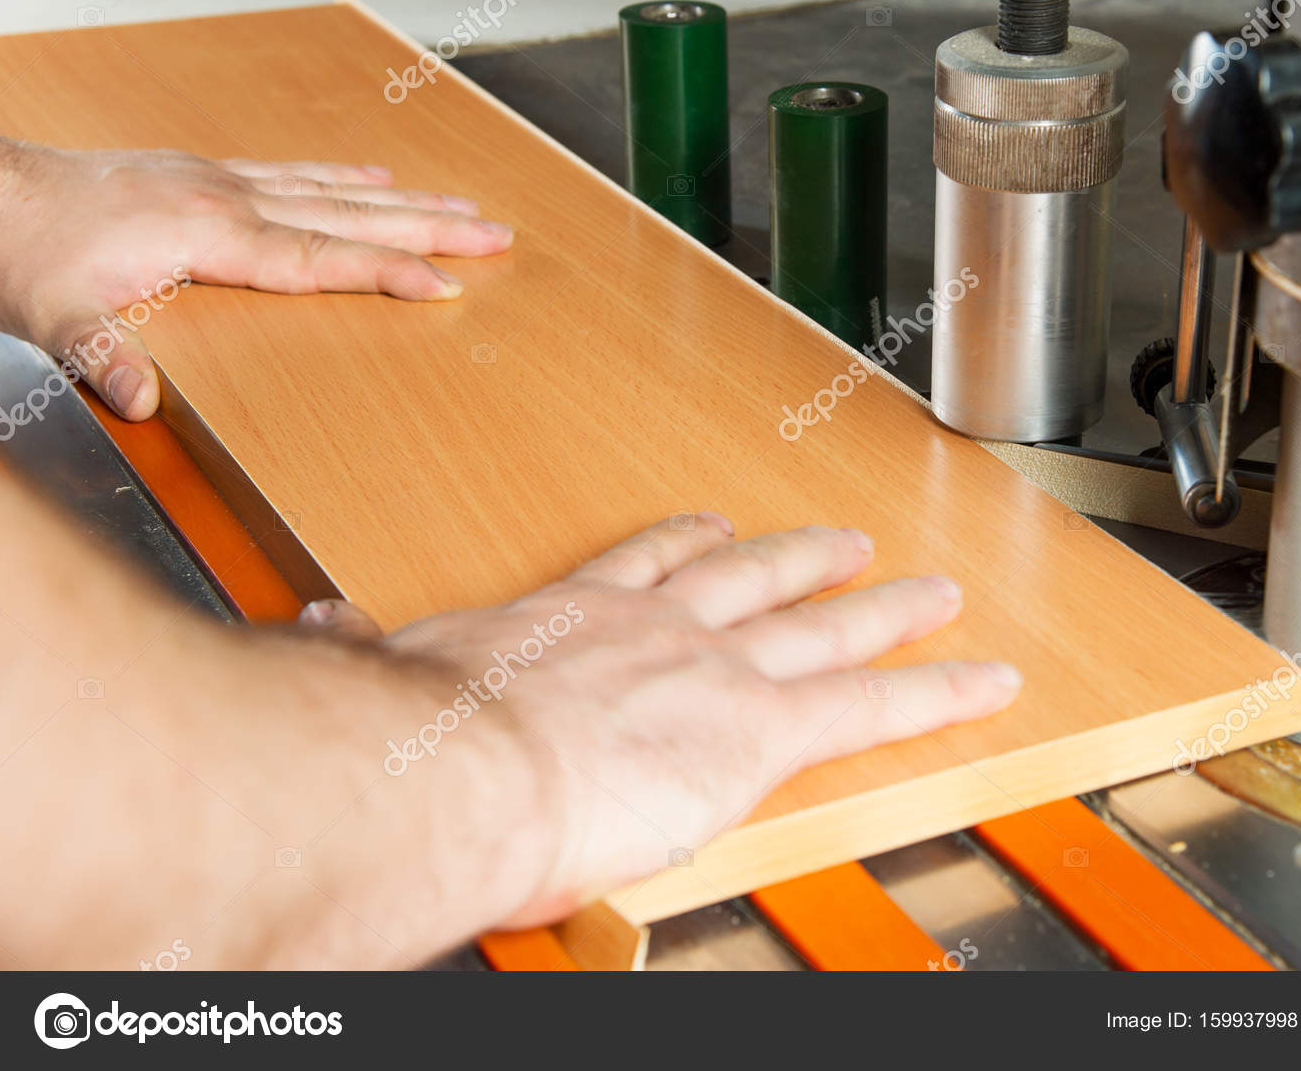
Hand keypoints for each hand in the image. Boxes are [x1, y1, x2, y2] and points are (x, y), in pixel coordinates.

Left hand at [0, 138, 511, 419]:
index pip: (321, 259)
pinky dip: (345, 178)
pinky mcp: (206, 176)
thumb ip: (101, 357)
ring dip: (407, 201)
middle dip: (431, 228)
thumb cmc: (23, 252)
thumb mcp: (53, 318)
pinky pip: (296, 174)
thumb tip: (139, 403)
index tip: (447, 285)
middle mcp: (228, 200)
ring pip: (336, 191)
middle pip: (353, 216)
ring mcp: (221, 182)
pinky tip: (374, 178)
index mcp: (209, 235)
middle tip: (496, 232)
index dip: (388, 272)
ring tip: (465, 205)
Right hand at [300, 515, 1020, 926]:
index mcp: (571, 617)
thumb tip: (318, 623)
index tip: (709, 529)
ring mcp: (717, 669)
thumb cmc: (414, 737)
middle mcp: (656, 627)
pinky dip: (936, 687)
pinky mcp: (762, 728)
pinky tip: (982, 677)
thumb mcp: (384, 674)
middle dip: (801, 560)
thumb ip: (364, 643)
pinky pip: (871, 702)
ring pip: (824, 627)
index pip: (642, 568)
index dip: (685, 546)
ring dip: (882, 605)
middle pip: (751, 580)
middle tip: (843, 542)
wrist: (456, 770)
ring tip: (929, 589)